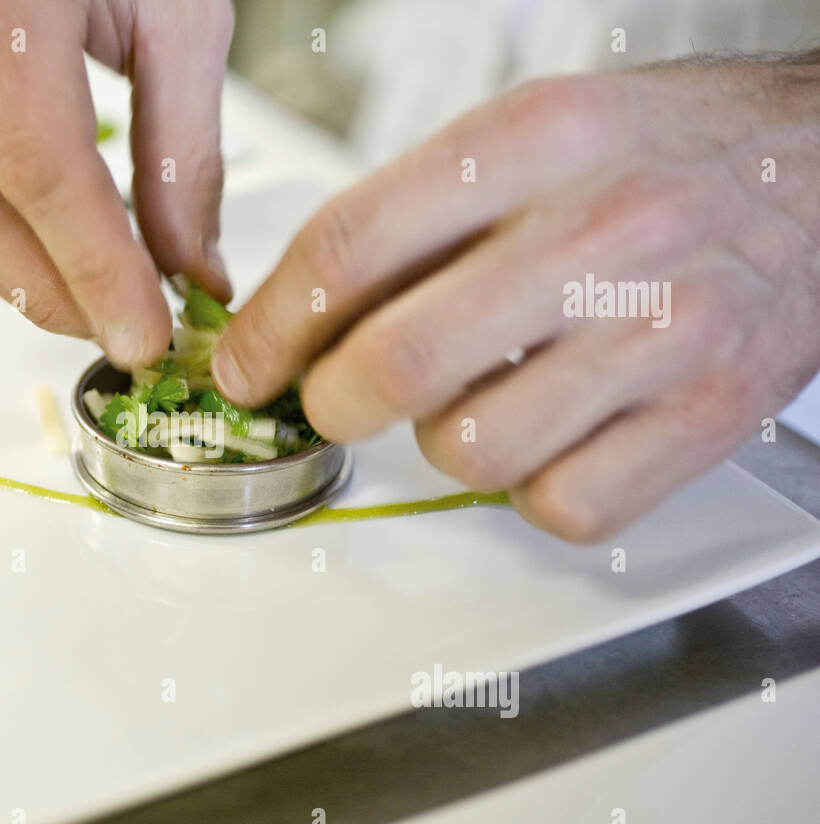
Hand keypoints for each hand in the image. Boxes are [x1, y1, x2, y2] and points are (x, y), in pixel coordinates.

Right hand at [0, 0, 233, 368]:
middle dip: (50, 294)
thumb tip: (190, 270)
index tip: (148, 335)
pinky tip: (56, 255)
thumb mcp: (182, 11)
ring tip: (102, 301)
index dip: (94, 269)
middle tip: (128, 334)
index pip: (39, 166)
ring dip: (20, 278)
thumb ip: (184, 152)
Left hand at [212, 60, 819, 541]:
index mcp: (537, 140)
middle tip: (333, 400)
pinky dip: (533, 491)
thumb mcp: (532, 132)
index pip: (351, 248)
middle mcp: (602, 231)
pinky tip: (549, 438)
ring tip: (478, 402)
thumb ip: (414, 216)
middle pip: (396, 363)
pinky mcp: (710, 414)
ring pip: (471, 450)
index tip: (245, 366)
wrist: (814, 170)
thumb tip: (294, 317)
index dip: (272, 327)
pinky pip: (563, 506)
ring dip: (444, 443)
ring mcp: (664, 329)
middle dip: (331, 403)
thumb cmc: (657, 157)